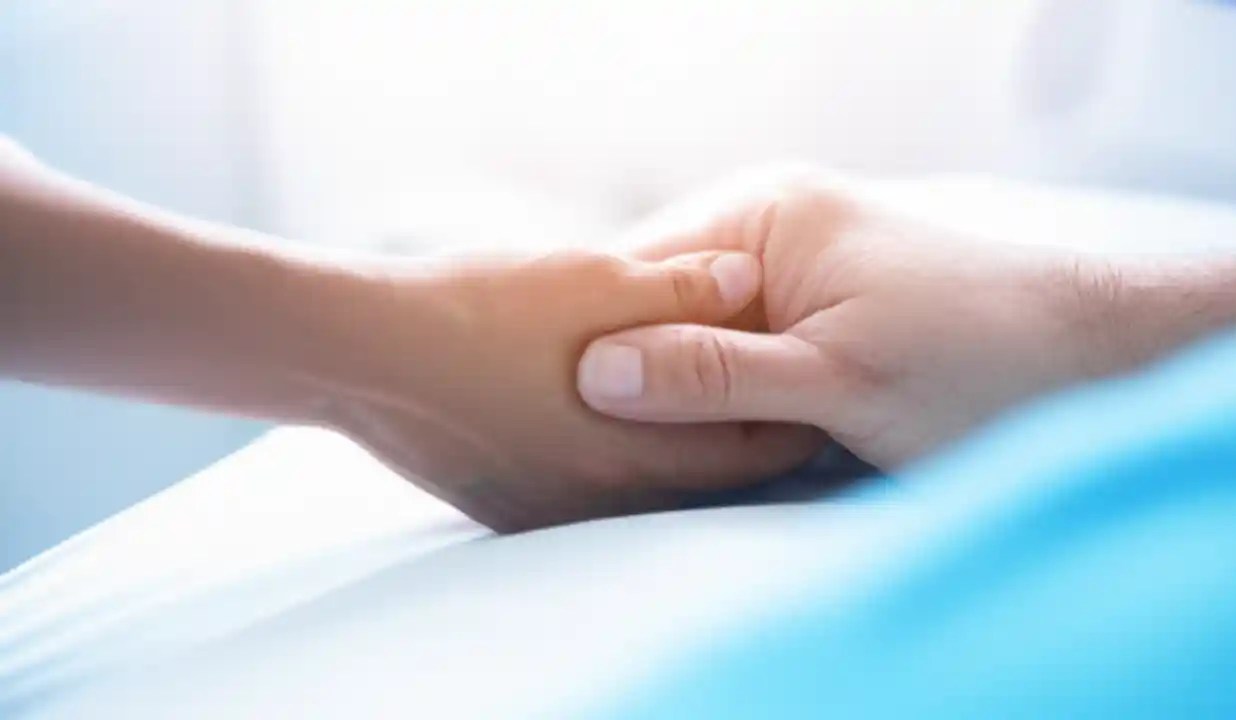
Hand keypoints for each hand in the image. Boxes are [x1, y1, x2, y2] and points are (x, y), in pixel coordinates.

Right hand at [325, 250, 822, 530]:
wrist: (361, 355)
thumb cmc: (476, 307)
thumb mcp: (587, 278)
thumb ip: (678, 286)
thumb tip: (750, 278)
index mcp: (636, 447)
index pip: (750, 452)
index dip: (789, 416)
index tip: (807, 381)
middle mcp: (603, 497)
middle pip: (706, 478)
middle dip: (741, 435)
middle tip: (770, 391)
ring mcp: (553, 509)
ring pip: (650, 488)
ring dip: (680, 448)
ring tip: (700, 401)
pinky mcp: (512, 506)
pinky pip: (593, 495)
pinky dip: (623, 462)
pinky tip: (614, 422)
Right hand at [578, 169, 1100, 467]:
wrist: (1089, 368)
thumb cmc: (979, 357)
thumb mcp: (838, 373)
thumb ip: (716, 374)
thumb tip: (596, 374)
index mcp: (762, 213)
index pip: (632, 272)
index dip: (590, 343)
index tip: (557, 415)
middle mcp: (764, 235)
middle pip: (655, 313)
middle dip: (631, 380)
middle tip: (599, 454)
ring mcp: (784, 282)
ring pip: (688, 347)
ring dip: (672, 402)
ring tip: (640, 461)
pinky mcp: (805, 329)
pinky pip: (728, 367)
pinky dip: (713, 410)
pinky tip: (698, 452)